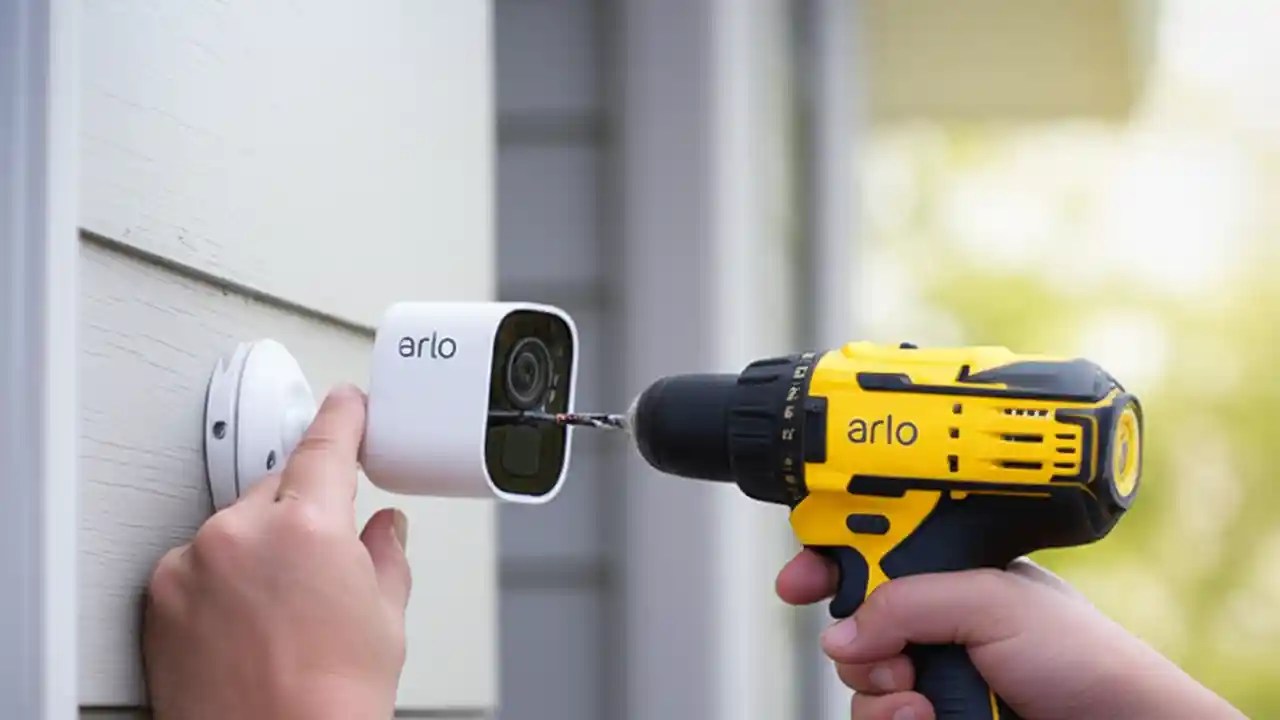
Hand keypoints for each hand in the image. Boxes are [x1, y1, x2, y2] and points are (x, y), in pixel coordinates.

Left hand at [143, 385, 410, 719]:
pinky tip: (246, 623)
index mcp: (307, 527)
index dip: (343, 417)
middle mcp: (241, 533)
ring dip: (258, 547)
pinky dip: (219, 578)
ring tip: (282, 610)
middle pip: (278, 488)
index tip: (346, 404)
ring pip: (235, 526)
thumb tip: (384, 532)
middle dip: (304, 511)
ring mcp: (193, 563)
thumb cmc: (329, 703)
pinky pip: (197, 562)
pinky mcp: (159, 596)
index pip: (327, 444)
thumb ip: (384, 555)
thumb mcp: (385, 619)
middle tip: (324, 563)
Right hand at [777, 551, 1244, 719]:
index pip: (869, 554)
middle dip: (855, 642)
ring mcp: (933, 678)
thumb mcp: (991, 602)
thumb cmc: (1083, 659)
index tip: (796, 582)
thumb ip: (908, 601)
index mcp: (948, 576)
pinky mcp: (933, 719)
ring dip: (879, 692)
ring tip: (922, 698)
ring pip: (858, 681)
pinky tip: (928, 718)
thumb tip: (843, 633)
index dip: (826, 562)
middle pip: (850, 624)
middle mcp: (935, 626)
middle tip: (887, 656)